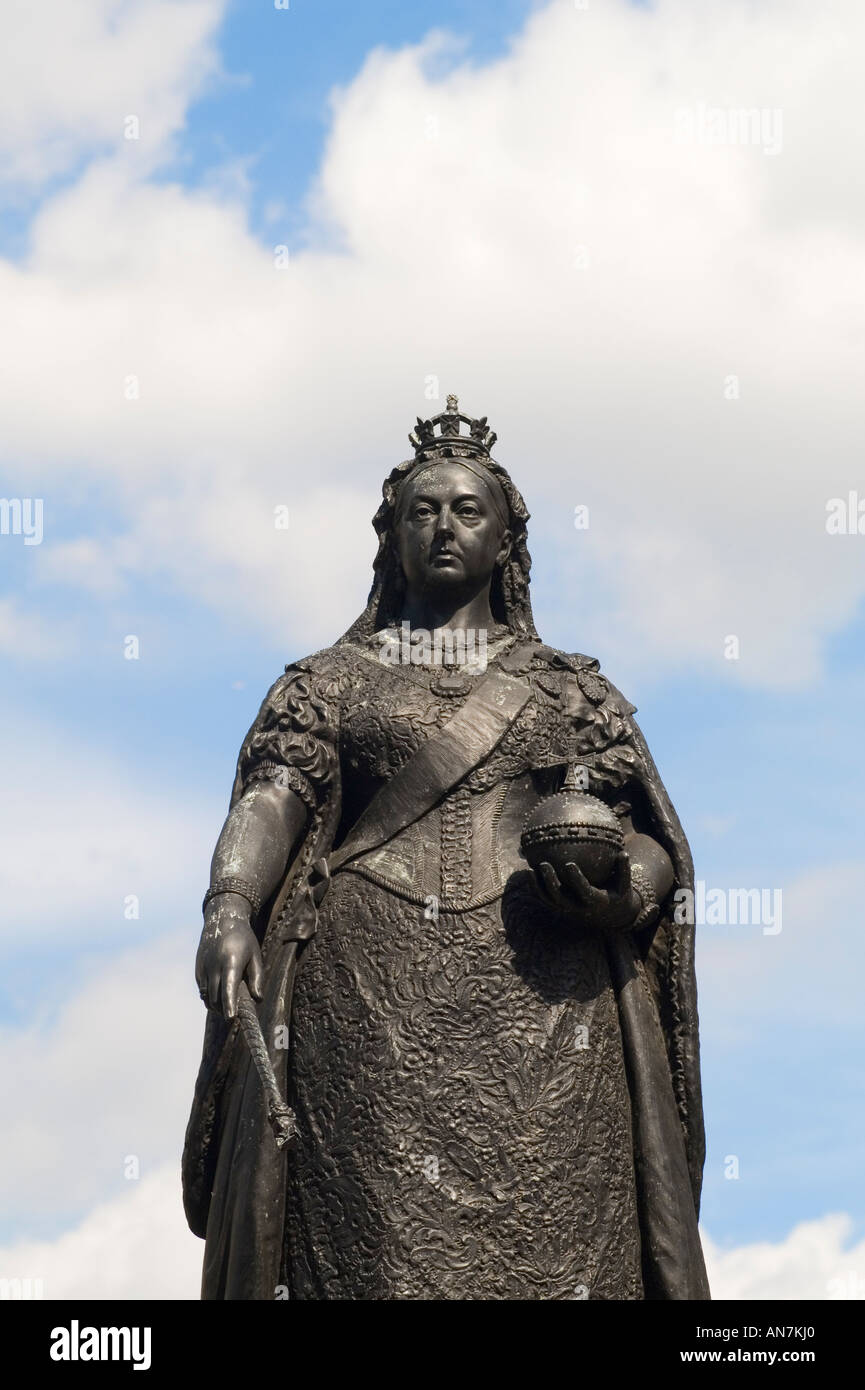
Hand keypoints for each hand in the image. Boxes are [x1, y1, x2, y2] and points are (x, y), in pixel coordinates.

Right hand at [195, 893, 263, 1019]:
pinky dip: (209, 996)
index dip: (229, 1005)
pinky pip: (202, 989)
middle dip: (223, 1010)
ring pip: (206, 995)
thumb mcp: (255, 955)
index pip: (228, 988)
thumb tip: (258, 999)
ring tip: (225, 1007)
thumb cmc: (244, 940)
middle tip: (233, 1014)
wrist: (222, 920)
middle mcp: (214, 965)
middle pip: (215, 997)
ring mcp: (204, 966)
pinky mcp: (198, 967)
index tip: (231, 1019)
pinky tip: (217, 996)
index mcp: (231, 961)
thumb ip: (257, 978)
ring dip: (214, 1005)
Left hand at [536, 850, 640, 932]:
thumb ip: (623, 871)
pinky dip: (536, 888)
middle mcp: (580, 908)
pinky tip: (528, 872)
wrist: (610, 917)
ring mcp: (569, 910)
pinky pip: (546, 899)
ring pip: (549, 900)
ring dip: (538, 886)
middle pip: (561, 898)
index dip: (576, 879)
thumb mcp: (624, 886)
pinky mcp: (561, 909)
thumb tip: (624, 853)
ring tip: (528, 869)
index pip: (584, 891)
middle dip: (551, 882)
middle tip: (543, 864)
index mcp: (596, 902)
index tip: (569, 863)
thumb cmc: (618, 895)